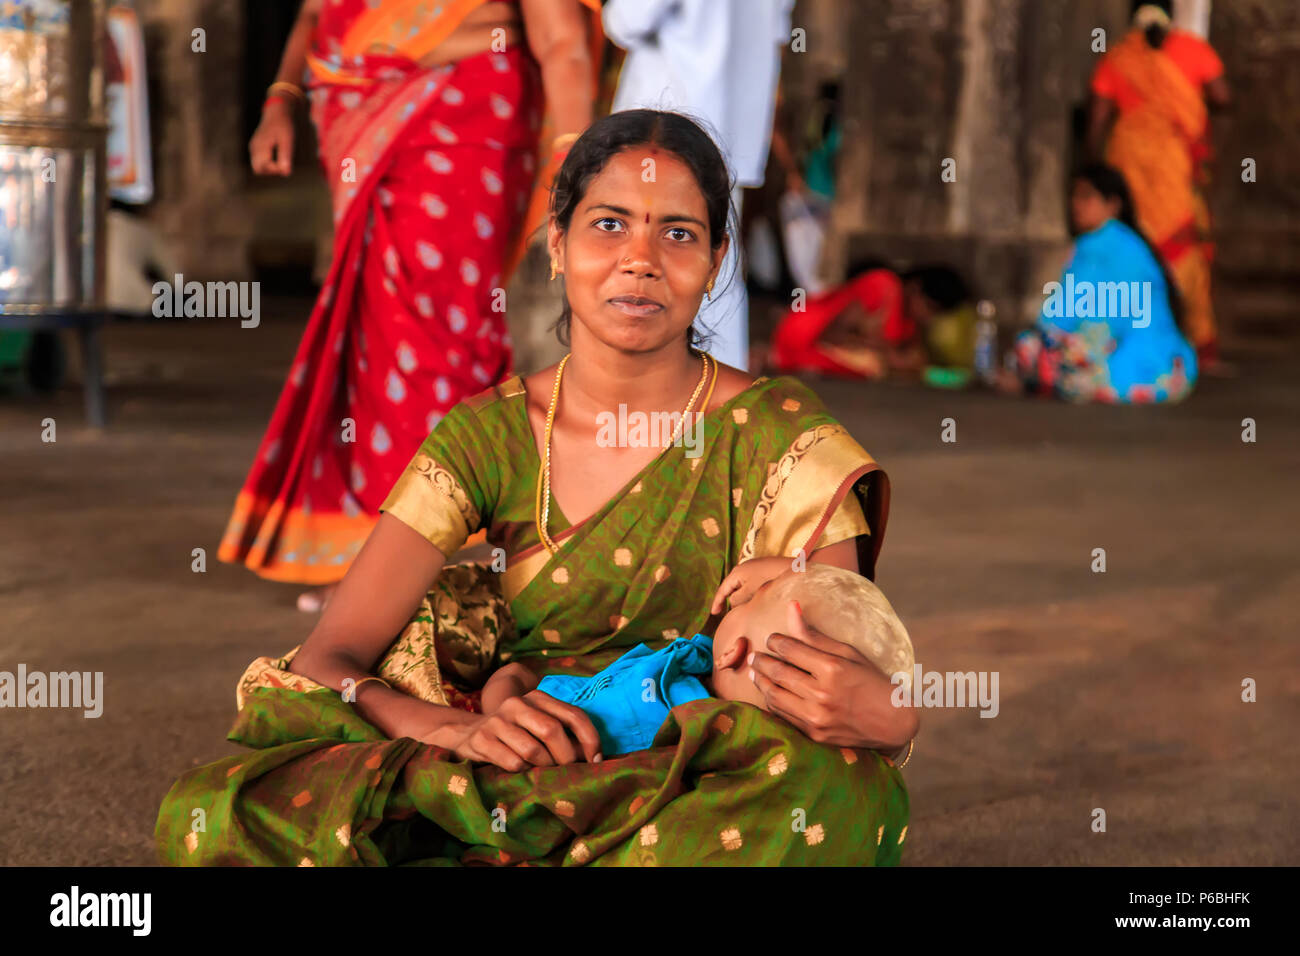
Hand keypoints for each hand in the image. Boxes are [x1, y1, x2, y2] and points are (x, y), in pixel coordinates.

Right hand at [249, 102, 294, 175]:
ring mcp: (255, 148)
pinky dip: (270, 163)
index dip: (274, 171)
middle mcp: (254, 149)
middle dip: (271, 172)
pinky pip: (261, 161)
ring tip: (283, 160)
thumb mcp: (287, 140)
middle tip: (284, 165)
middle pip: (258, 170)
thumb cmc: (284, 124)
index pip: (261, 168)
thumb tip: (285, 172)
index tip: (286, 166)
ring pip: (259, 166)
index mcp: (259, 147)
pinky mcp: (258, 147)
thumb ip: (285, 155)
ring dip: (271, 168)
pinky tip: (280, 157)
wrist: (278, 110)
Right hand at [430, 690, 602, 771]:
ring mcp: (497, 721)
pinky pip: (513, 762)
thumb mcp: (539, 726)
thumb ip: (564, 734)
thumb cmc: (515, 734)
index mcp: (537, 697)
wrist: (468, 734)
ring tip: (542, 772)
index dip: (590, 739)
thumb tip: (594, 756)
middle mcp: (517, 704)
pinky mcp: (482, 739)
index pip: (573, 714)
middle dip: (566, 757)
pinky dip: (523, 772)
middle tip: (569, 774)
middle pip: (552, 731)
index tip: (596, 760)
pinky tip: (521, 771)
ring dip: (543, 767)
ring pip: (532, 750)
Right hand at [710, 556, 793, 614]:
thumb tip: (732, 603)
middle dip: (727, 600)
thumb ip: (737, 599)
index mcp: (737, 572)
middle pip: (731, 588)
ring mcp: (753, 569)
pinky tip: (754, 603)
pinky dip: (748, 595)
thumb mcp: (750, 592)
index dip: (717, 602)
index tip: (713, 613)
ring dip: (740, 599)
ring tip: (741, 611)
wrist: (793, 568)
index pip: (722, 589)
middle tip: (724, 614)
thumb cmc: (770, 579)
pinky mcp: (762, 572)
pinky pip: (750, 586)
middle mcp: (742, 569)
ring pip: (741, 588)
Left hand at [750, 600, 918, 750]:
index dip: (775, 641)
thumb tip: (791, 607)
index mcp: (832, 668)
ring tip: (755, 672)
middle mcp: (822, 693)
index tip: (772, 639)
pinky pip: (782, 715)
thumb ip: (815, 635)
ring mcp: (817, 717)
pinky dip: (772, 701)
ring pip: (774, 696)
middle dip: (761, 661)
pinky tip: (770, 691)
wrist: (892, 723)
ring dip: (760, 681)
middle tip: (754, 655)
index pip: (790, 649)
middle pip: (777, 672)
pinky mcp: (814, 734)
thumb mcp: (848, 653)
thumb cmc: (872, 682)